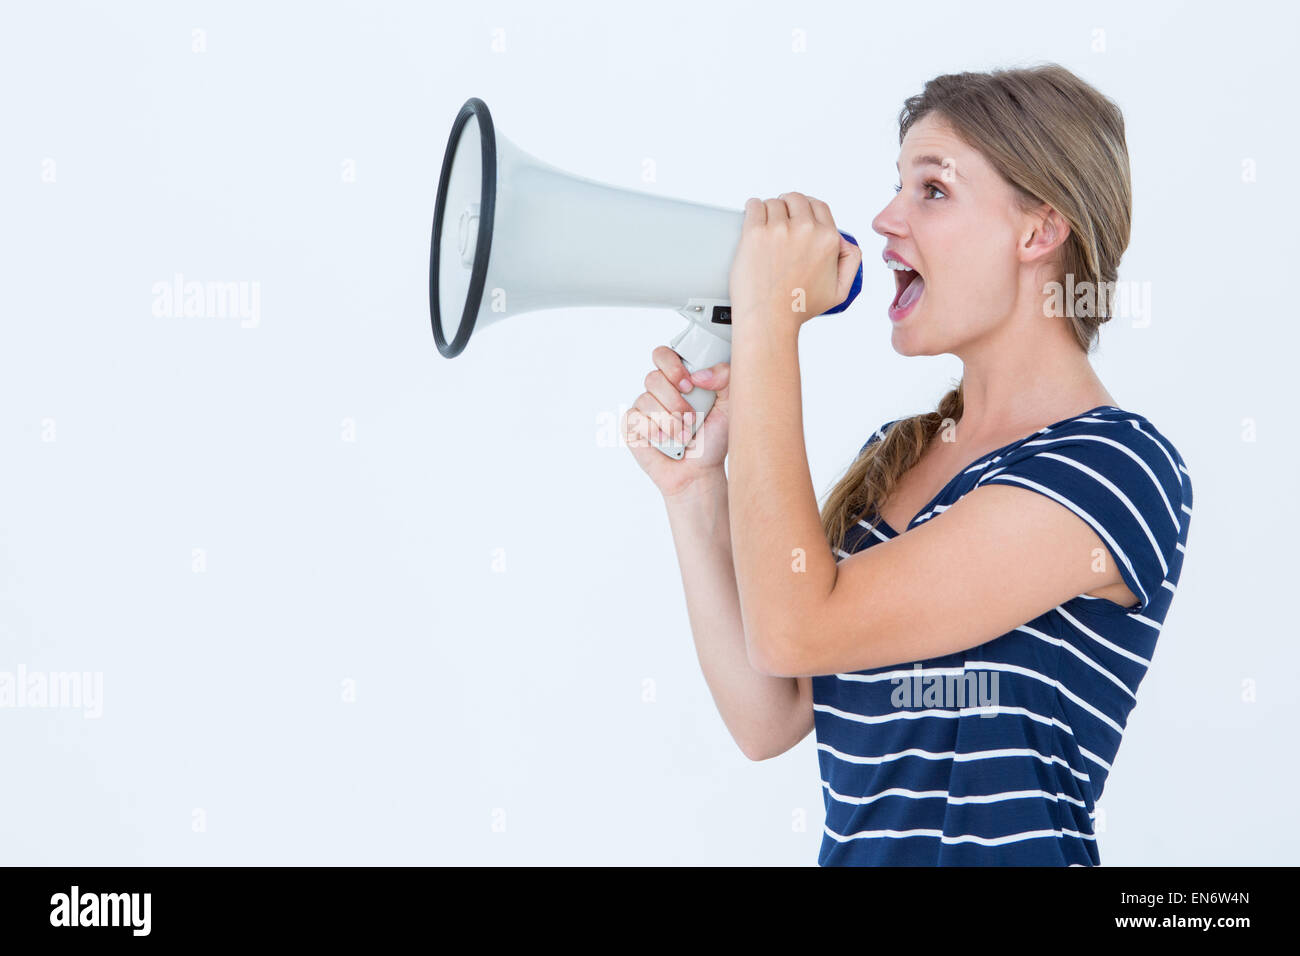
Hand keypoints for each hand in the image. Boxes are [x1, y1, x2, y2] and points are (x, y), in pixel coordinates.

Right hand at [622, 345, 731, 498]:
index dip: (672, 367)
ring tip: (684, 436)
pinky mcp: (631, 426)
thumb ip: (725, 377)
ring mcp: (643, 408)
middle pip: (653, 378)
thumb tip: (699, 374)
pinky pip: (634, 418)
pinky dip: (654, 432)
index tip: (689, 385)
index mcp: (678, 379)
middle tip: (691, 417)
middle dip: (675, 402)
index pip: (663, 355)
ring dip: (669, 422)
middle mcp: (658, 390)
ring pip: (645, 400)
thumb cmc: (713, 439)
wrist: (700, 471)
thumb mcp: (730, 404)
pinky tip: (665, 441)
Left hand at [728, 192, 861, 334]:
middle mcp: (805, 229)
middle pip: (796, 199)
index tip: (796, 215)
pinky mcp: (755, 233)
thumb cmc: (798, 308)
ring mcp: (779, 229)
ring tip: (765, 227)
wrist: (769, 319)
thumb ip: (851, 263)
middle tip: (779, 219)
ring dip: (769, 211)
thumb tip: (845, 243)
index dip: (806, 209)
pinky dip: (752, 208)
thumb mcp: (839, 291)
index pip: (818, 206)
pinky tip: (752, 217)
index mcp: (827, 239)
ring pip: (773, 202)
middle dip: (788, 206)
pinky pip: (753, 205)